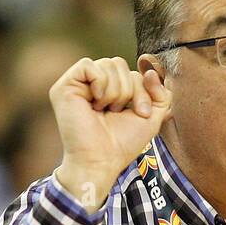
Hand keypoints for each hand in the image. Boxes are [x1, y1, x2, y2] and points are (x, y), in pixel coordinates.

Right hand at [50, 56, 172, 208]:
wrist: (102, 160)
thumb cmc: (123, 143)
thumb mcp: (152, 118)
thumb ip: (161, 94)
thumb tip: (150, 72)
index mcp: (110, 90)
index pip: (132, 72)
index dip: (142, 90)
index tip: (142, 113)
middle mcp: (93, 85)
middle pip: (119, 63)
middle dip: (129, 90)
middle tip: (119, 113)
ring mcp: (77, 85)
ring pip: (106, 64)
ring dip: (115, 91)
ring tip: (106, 111)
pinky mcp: (64, 87)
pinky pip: (87, 65)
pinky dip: (99, 83)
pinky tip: (96, 102)